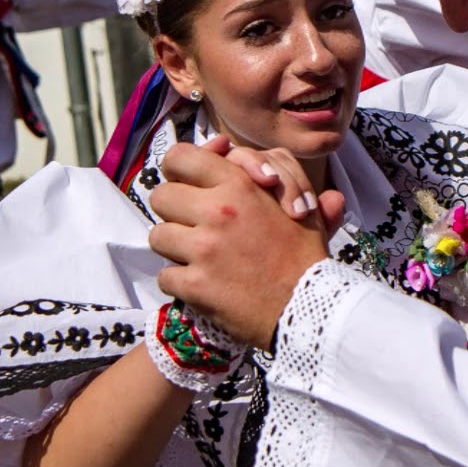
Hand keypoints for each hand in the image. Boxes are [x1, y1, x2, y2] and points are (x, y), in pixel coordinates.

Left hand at [148, 142, 344, 348]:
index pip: (180, 158)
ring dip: (173, 247)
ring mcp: (203, 249)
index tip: (188, 183)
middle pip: (161, 196)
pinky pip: (165, 275)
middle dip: (173, 210)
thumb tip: (266, 171)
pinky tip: (200, 285)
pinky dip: (179, 282)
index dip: (178, 169)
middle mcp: (217, 211)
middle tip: (191, 224)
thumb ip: (283, 178)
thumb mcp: (301, 204)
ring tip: (196, 257)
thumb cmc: (305, 255)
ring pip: (158, 236)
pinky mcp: (194, 284)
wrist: (310, 308)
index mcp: (239, 184)